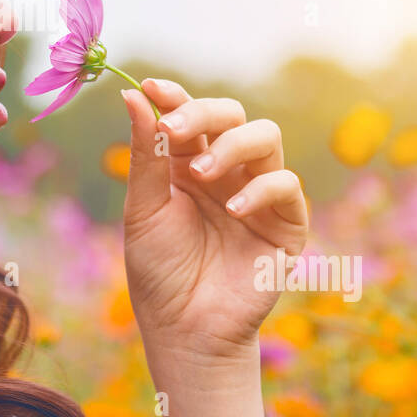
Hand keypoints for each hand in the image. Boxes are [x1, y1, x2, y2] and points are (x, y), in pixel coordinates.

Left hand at [119, 78, 308, 368]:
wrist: (184, 329)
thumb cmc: (159, 271)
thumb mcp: (143, 210)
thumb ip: (144, 156)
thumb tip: (130, 97)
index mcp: (187, 164)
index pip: (188, 114)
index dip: (174, 96)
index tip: (150, 87)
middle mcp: (226, 170)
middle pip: (231, 114)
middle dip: (202, 113)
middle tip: (173, 131)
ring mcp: (258, 193)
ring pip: (265, 136)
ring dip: (231, 144)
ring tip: (201, 173)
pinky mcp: (286, 223)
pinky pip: (286, 184)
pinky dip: (261, 188)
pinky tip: (233, 209)